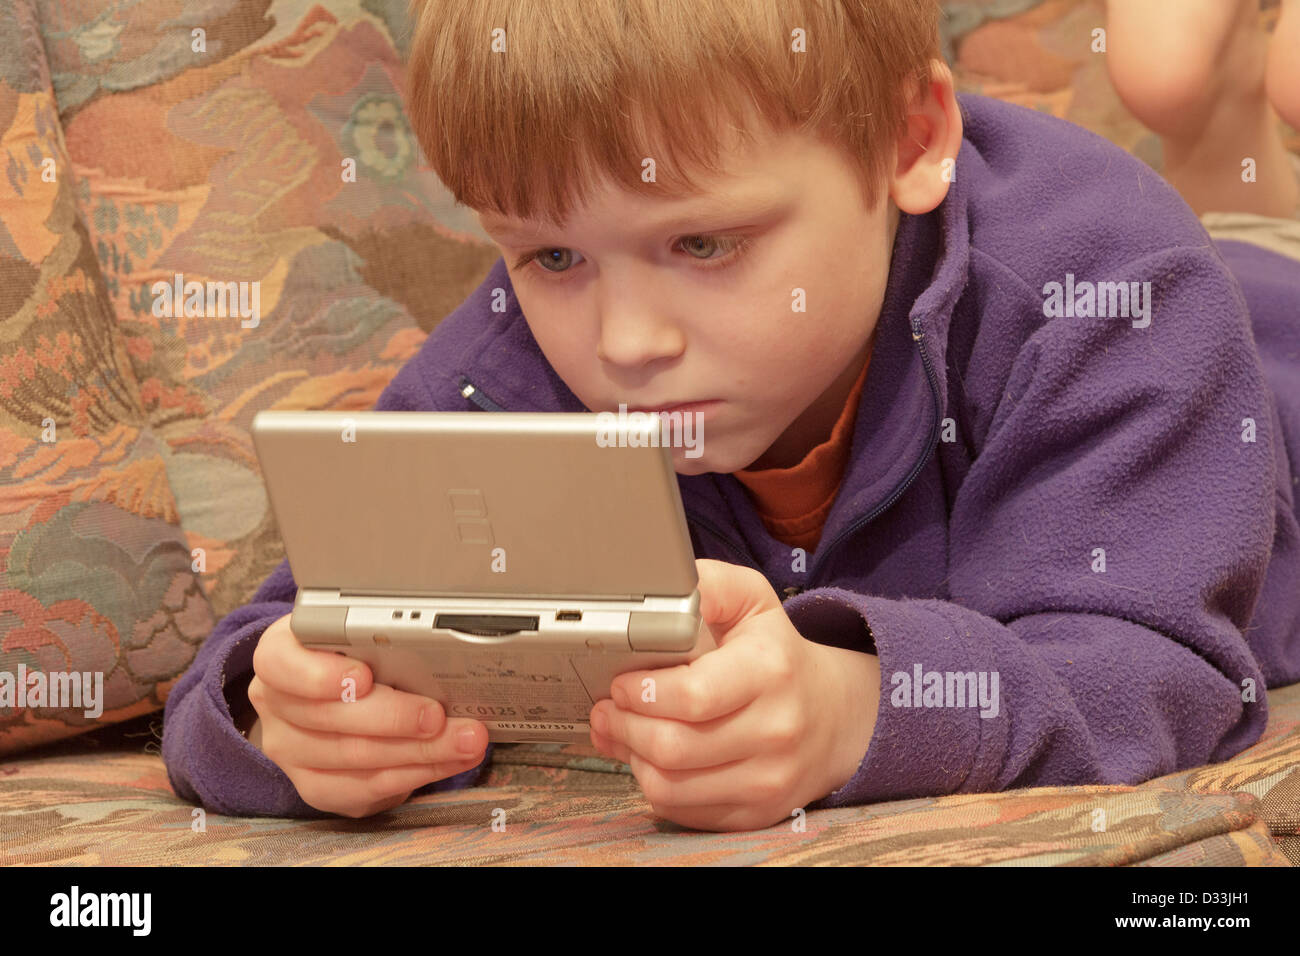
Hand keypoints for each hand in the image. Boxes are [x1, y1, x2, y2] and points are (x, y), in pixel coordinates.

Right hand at [246, 613, 489, 817]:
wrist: (331, 693)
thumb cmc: (351, 655)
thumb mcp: (358, 634)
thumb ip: (380, 641)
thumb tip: (439, 655)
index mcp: (279, 655)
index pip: (280, 663)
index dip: (320, 674)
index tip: (364, 677)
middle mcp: (277, 705)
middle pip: (329, 718)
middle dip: (396, 719)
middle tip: (440, 716)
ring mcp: (292, 751)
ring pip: (354, 758)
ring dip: (419, 752)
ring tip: (462, 741)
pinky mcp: (316, 787)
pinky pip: (364, 789)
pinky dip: (414, 775)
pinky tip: (446, 762)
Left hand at [589, 559, 880, 830]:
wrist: (832, 715)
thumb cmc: (777, 654)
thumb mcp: (751, 601)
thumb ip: (706, 585)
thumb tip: (659, 585)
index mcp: (770, 670)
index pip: (692, 696)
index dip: (643, 692)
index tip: (621, 682)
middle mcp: (776, 729)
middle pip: (672, 747)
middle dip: (624, 726)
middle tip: (608, 708)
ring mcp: (769, 778)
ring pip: (669, 786)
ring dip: (632, 757)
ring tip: (624, 731)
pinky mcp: (757, 812)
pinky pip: (682, 810)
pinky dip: (654, 785)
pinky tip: (651, 758)